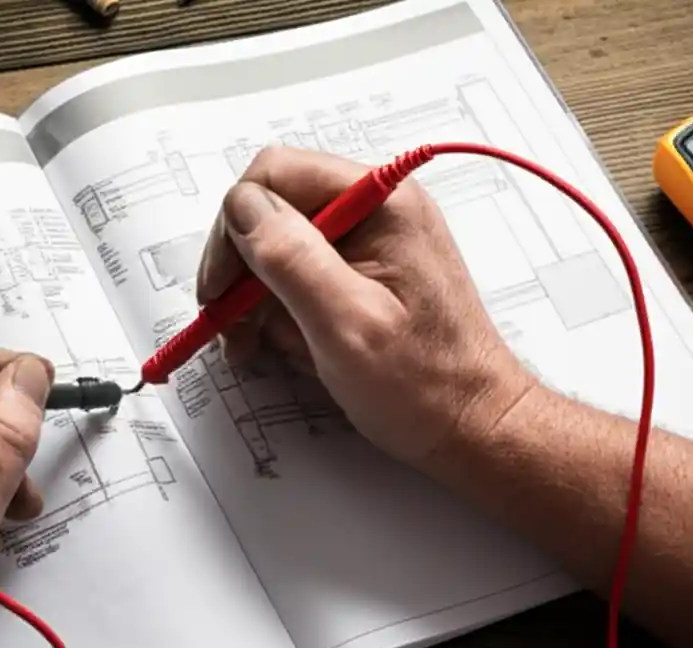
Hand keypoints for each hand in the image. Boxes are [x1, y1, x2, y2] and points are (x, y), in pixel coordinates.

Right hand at [197, 147, 534, 473]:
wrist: (471, 426)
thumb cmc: (427, 384)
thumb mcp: (346, 323)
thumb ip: (291, 258)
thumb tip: (242, 208)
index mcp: (381, 204)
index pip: (276, 175)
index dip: (235, 230)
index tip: (221, 288)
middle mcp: (377, 211)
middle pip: (275, 210)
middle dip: (244, 270)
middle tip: (232, 325)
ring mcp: (372, 242)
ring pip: (282, 247)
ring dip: (259, 298)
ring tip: (261, 347)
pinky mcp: (366, 273)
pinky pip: (303, 276)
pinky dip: (283, 311)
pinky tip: (290, 346)